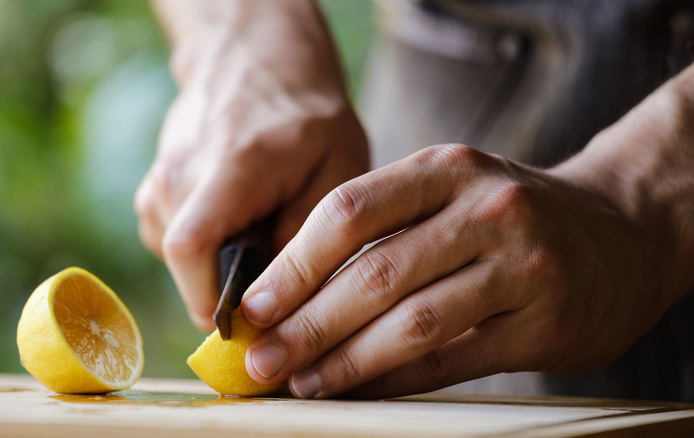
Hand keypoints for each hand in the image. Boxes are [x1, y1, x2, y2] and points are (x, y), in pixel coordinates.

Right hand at [134, 47, 367, 330]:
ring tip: (260, 232)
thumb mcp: (337, 170)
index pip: (191, 249)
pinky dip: (208, 249)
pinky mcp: (153, 191)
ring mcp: (158, 181)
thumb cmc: (307, 118)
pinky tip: (238, 220)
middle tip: (275, 278)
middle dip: (228, 290)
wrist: (256, 62)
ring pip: (180, 263)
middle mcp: (179, 174)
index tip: (256, 324)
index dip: (214, 302)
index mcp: (230, 167)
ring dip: (220, 267)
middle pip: (185, 268)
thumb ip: (308, 237)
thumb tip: (276, 306)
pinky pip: (175, 245)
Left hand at [240, 138, 683, 398]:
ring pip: (412, 322)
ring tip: (301, 381)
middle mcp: (485, 209)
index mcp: (446, 169)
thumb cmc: (510, 216)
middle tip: (262, 357)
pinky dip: (396, 380)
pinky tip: (358, 390)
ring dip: (345, 360)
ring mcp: (521, 265)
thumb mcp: (451, 192)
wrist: (620, 231)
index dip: (293, 264)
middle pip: (375, 272)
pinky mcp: (543, 322)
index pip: (349, 210)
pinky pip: (451, 359)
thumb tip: (292, 293)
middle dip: (307, 323)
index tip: (252, 305)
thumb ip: (382, 231)